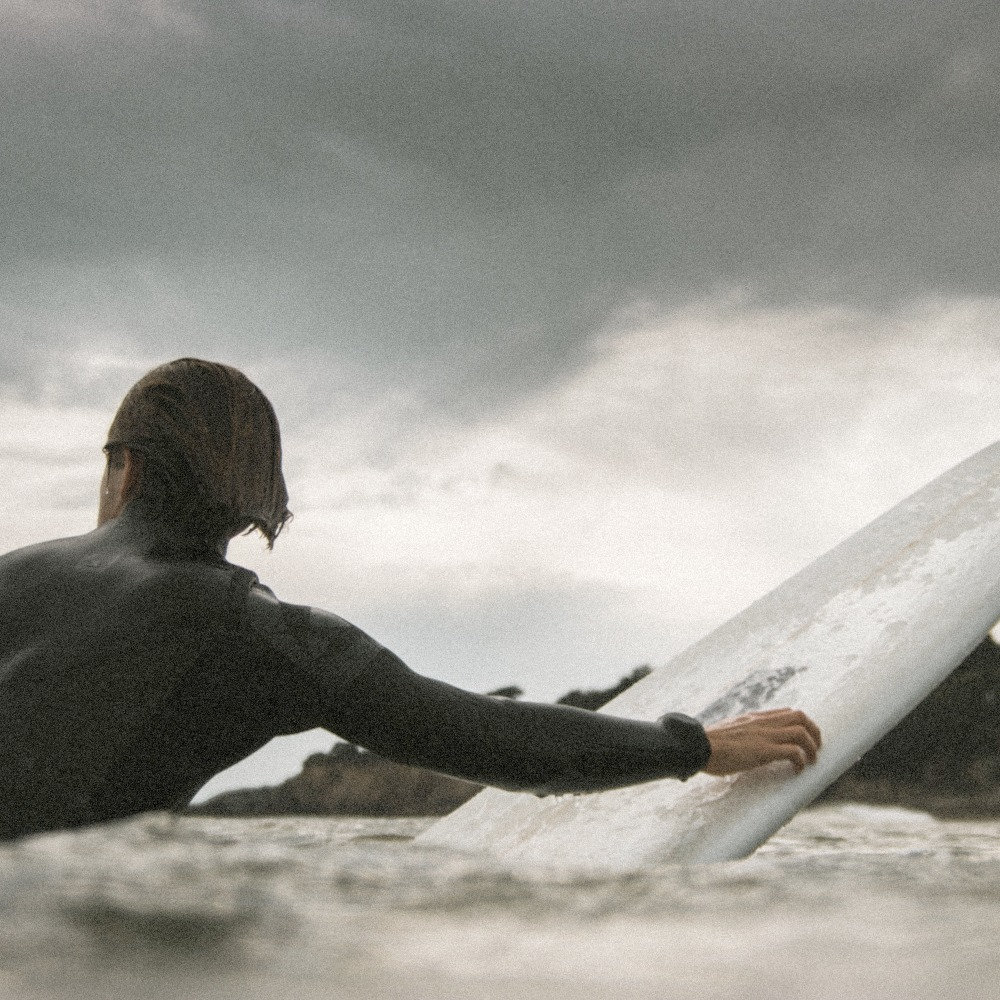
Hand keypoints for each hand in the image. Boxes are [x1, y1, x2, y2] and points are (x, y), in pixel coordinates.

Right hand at [703, 708, 820, 776]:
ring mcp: (764, 735)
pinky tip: (797, 771)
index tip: (803, 738)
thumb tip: (742, 744)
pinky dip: (801, 761)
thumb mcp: (728, 732)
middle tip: (815, 749)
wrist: (698, 746)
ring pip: (801, 732)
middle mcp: (762, 722)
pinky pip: (793, 751)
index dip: (801, 724)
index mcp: (754, 718)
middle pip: (800, 716)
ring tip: (811, 761)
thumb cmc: (707, 744)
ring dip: (812, 747)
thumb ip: (740, 734)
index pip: (786, 712)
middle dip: (814, 732)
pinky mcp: (764, 750)